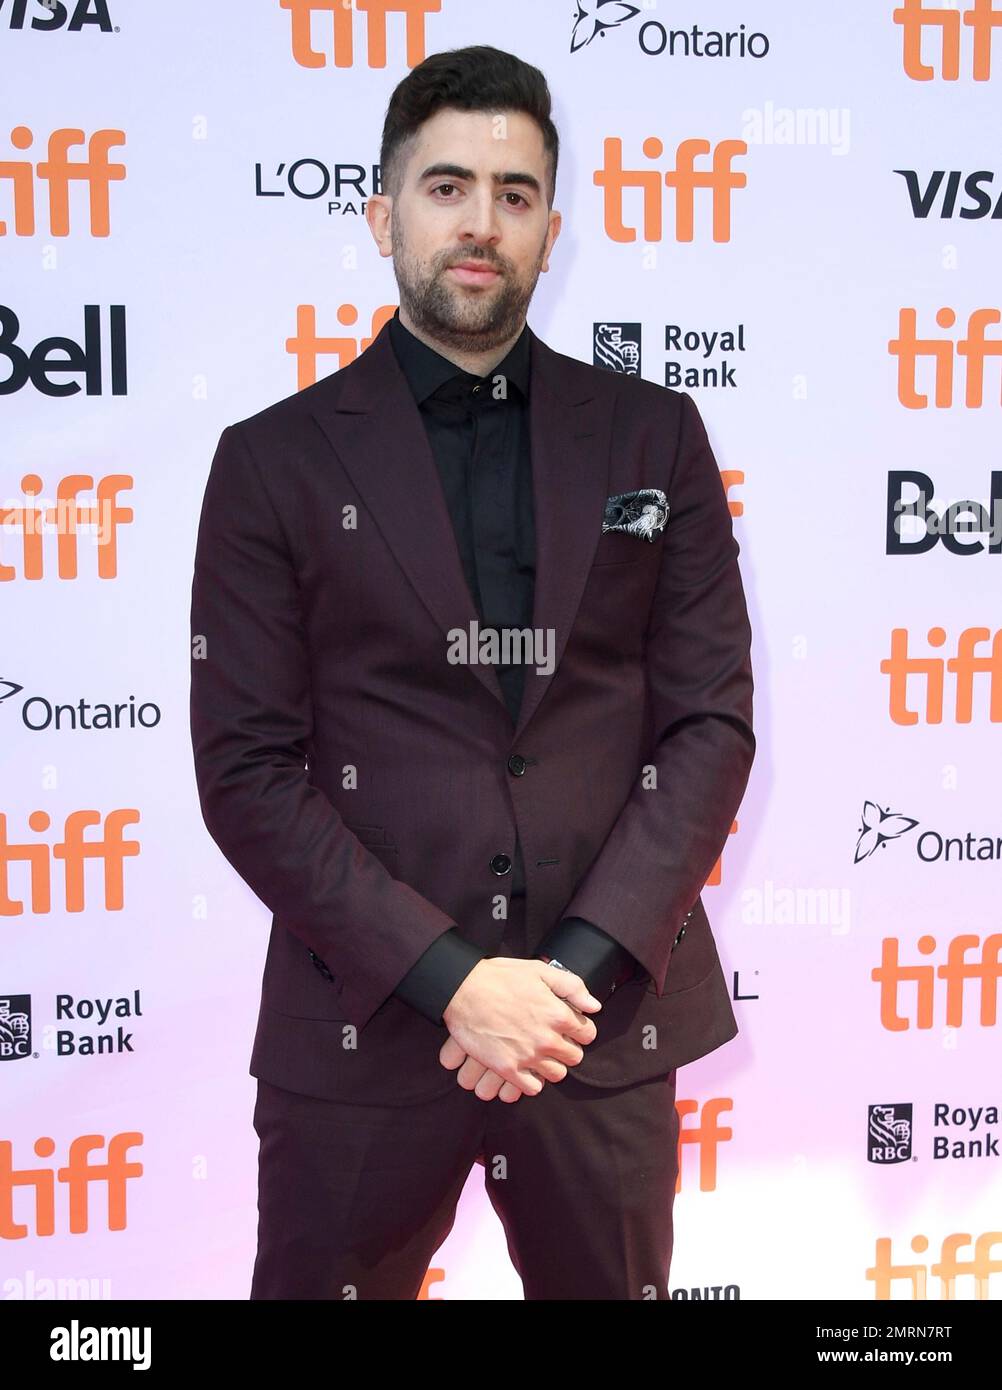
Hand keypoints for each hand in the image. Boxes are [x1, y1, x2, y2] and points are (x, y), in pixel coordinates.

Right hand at [439, 956, 600, 1098]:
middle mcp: (547, 1039)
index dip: (581, 1030)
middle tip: (554, 1040)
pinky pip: (532, 1088)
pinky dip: (532, 1081)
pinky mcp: (507, 1068)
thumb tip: (595, 1005)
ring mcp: (527, 1056)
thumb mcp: (540, 971)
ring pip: (556, 1075)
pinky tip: (526, 1068)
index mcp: (558, 1015)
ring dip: (551, 1065)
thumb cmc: (500, 977)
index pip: (588, 1034)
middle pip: (574, 1057)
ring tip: (540, 1054)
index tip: (570, 1027)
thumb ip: (572, 986)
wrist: (462, 989)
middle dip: (568, 1049)